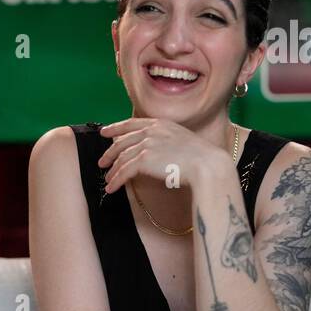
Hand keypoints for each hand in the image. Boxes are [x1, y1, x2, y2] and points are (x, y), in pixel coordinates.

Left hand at [98, 117, 225, 193]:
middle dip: (110, 152)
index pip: (131, 123)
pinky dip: (116, 181)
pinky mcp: (144, 159)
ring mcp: (147, 144)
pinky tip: (112, 188)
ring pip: (121, 158)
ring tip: (108, 180)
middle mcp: (151, 131)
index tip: (105, 132)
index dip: (115, 127)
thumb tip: (152, 151)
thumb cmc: (200, 157)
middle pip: (122, 141)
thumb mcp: (181, 139)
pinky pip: (124, 171)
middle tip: (102, 162)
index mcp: (160, 123)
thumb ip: (164, 140)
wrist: (207, 164)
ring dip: (113, 171)